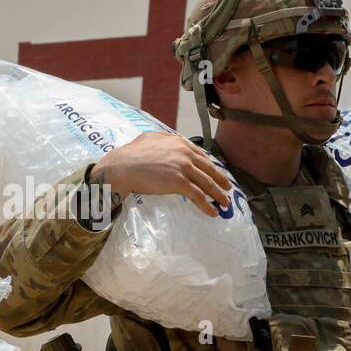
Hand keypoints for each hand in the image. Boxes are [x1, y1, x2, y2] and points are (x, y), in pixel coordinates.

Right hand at [90, 131, 231, 216]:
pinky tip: (212, 212)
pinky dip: (206, 205)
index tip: (217, 173)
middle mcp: (185, 153)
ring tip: (225, 203)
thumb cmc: (131, 154)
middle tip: (228, 188)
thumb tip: (167, 140)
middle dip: (221, 180)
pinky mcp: (179, 183)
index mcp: (179, 142)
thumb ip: (163, 139)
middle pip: (208, 169)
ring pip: (207, 183)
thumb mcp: (150, 138)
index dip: (211, 166)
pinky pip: (197, 196)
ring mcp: (183, 167)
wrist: (122, 166)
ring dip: (218, 195)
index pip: (201, 156)